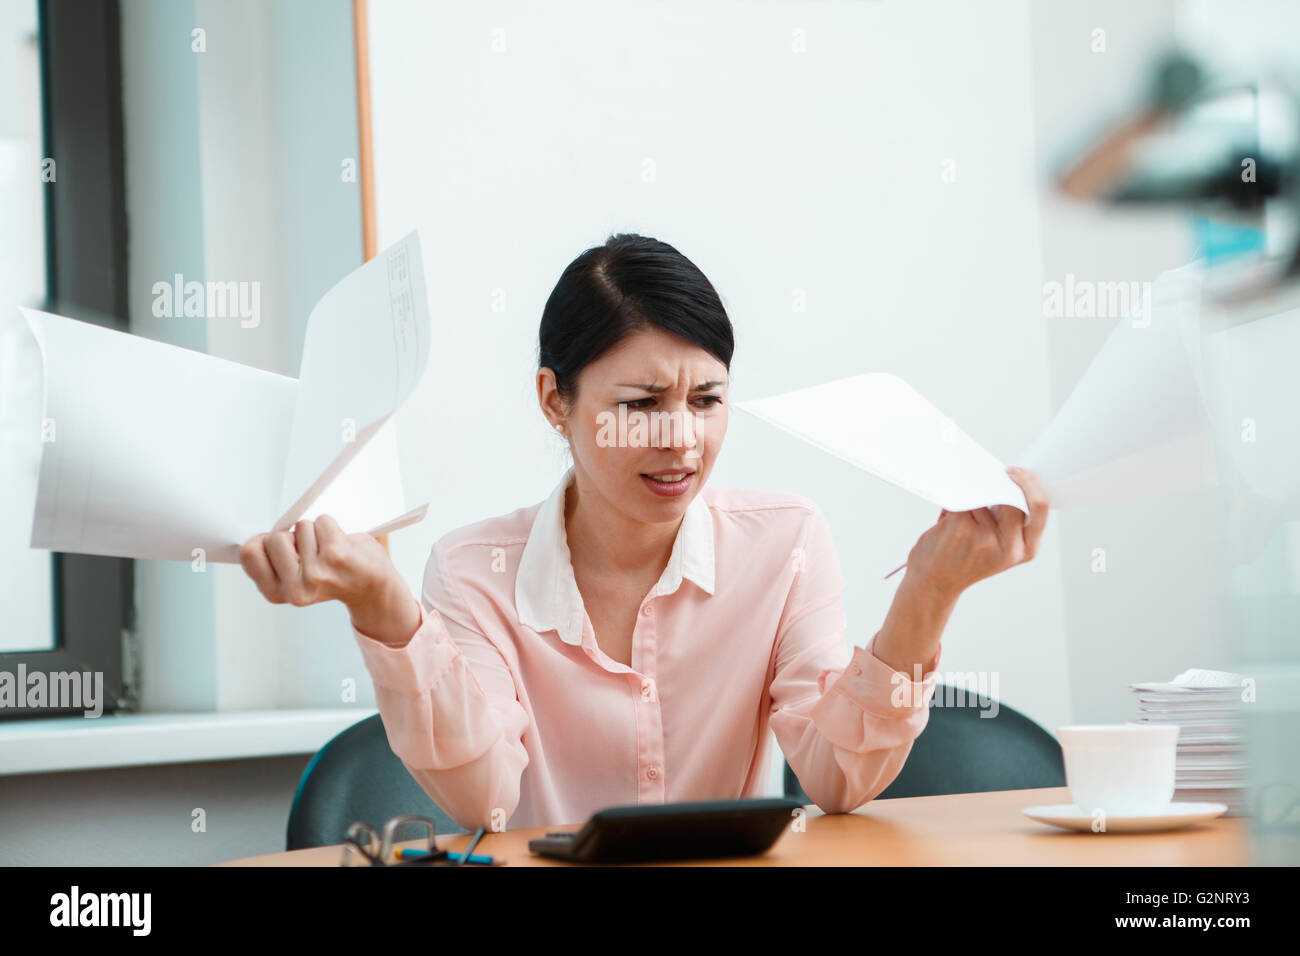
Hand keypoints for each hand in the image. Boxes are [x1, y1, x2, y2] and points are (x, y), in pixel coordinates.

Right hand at [238, 515, 396, 611]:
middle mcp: (294, 588)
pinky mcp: (336, 555)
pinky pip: (322, 521)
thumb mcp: (291, 577)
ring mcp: (315, 572)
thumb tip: (251, 536)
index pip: (248, 553)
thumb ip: (269, 560)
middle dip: (292, 535)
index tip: (284, 549)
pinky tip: (341, 545)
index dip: (264, 542)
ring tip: (329, 551)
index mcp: (277, 593)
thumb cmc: (330, 575)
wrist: (371, 586)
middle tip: (310, 552)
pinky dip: (332, 527)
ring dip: (316, 532)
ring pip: (300, 527)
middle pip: (274, 537)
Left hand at [903, 466, 1048, 600]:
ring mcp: (985, 537)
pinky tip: (947, 519)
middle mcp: (1009, 546)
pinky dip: (953, 502)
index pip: (1039, 508)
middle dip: (998, 484)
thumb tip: (1002, 479)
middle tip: (988, 478)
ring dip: (970, 497)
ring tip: (960, 518)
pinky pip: (962, 499)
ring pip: (983, 496)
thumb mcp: (999, 549)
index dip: (1030, 484)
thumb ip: (1008, 521)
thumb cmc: (964, 561)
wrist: (933, 585)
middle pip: (1011, 496)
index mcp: (1025, 549)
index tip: (1014, 472)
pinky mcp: (961, 528)